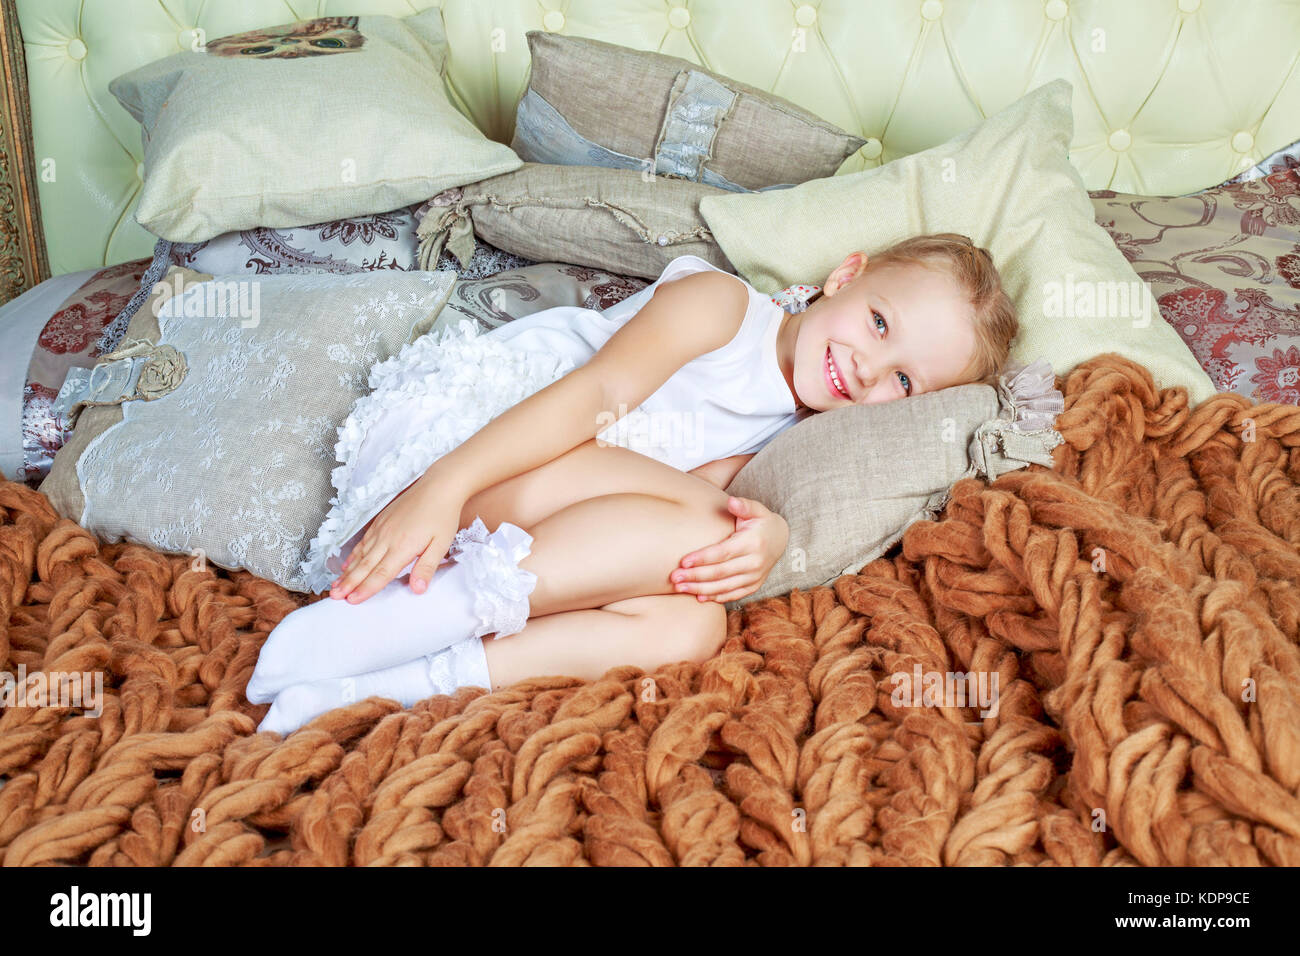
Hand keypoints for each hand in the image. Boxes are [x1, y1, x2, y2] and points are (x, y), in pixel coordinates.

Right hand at [329, 475, 463, 603]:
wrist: (438, 486)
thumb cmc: (442, 516)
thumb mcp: (441, 544)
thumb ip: (426, 567)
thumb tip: (417, 590)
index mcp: (402, 547)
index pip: (381, 573)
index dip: (366, 588)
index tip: (352, 601)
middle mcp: (387, 538)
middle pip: (365, 566)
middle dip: (349, 583)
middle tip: (335, 597)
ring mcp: (382, 528)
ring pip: (360, 554)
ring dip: (347, 572)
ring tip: (336, 586)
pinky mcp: (380, 520)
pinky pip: (363, 542)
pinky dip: (353, 555)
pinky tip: (347, 564)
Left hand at [670, 496, 787, 603]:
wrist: (780, 539)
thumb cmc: (761, 522)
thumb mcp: (756, 509)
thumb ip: (744, 505)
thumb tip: (732, 502)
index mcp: (752, 543)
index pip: (723, 553)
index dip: (702, 558)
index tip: (683, 561)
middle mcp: (755, 563)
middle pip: (720, 573)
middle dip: (695, 576)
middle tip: (674, 577)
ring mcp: (755, 577)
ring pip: (724, 587)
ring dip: (700, 589)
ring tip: (680, 588)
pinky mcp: (754, 586)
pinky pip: (733, 594)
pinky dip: (716, 597)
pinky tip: (698, 597)